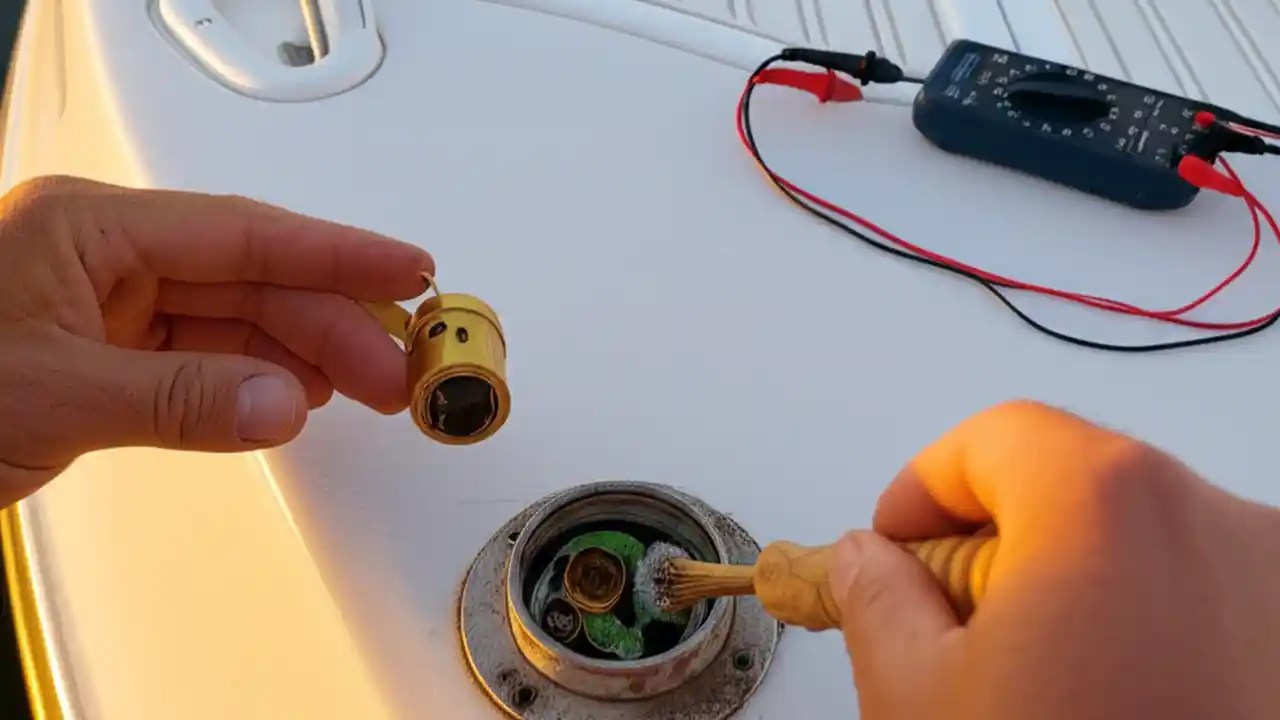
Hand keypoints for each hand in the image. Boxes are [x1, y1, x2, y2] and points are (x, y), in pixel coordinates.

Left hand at [0, 176, 433, 505]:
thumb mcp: (48, 394)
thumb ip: (177, 400)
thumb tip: (279, 404)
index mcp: (85, 229)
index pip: (243, 232)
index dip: (336, 251)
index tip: (405, 268)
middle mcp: (101, 258)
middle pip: (250, 278)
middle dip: (330, 321)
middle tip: (395, 364)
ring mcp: (104, 307)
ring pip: (233, 320)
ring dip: (302, 354)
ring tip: (364, 384)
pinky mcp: (104, 356)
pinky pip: (203, 359)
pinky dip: (254, 381)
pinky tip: (296, 394)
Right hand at [828, 400, 1279, 718]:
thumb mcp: (919, 698)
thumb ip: (876, 597)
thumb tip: (868, 560)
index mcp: (1109, 507)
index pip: (999, 437)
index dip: (926, 484)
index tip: (896, 543)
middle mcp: (1222, 527)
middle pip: (1078, 486)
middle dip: (999, 545)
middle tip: (951, 627)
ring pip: (1149, 547)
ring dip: (1077, 588)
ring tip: (1042, 686)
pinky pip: (1215, 601)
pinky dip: (1152, 628)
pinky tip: (1117, 703)